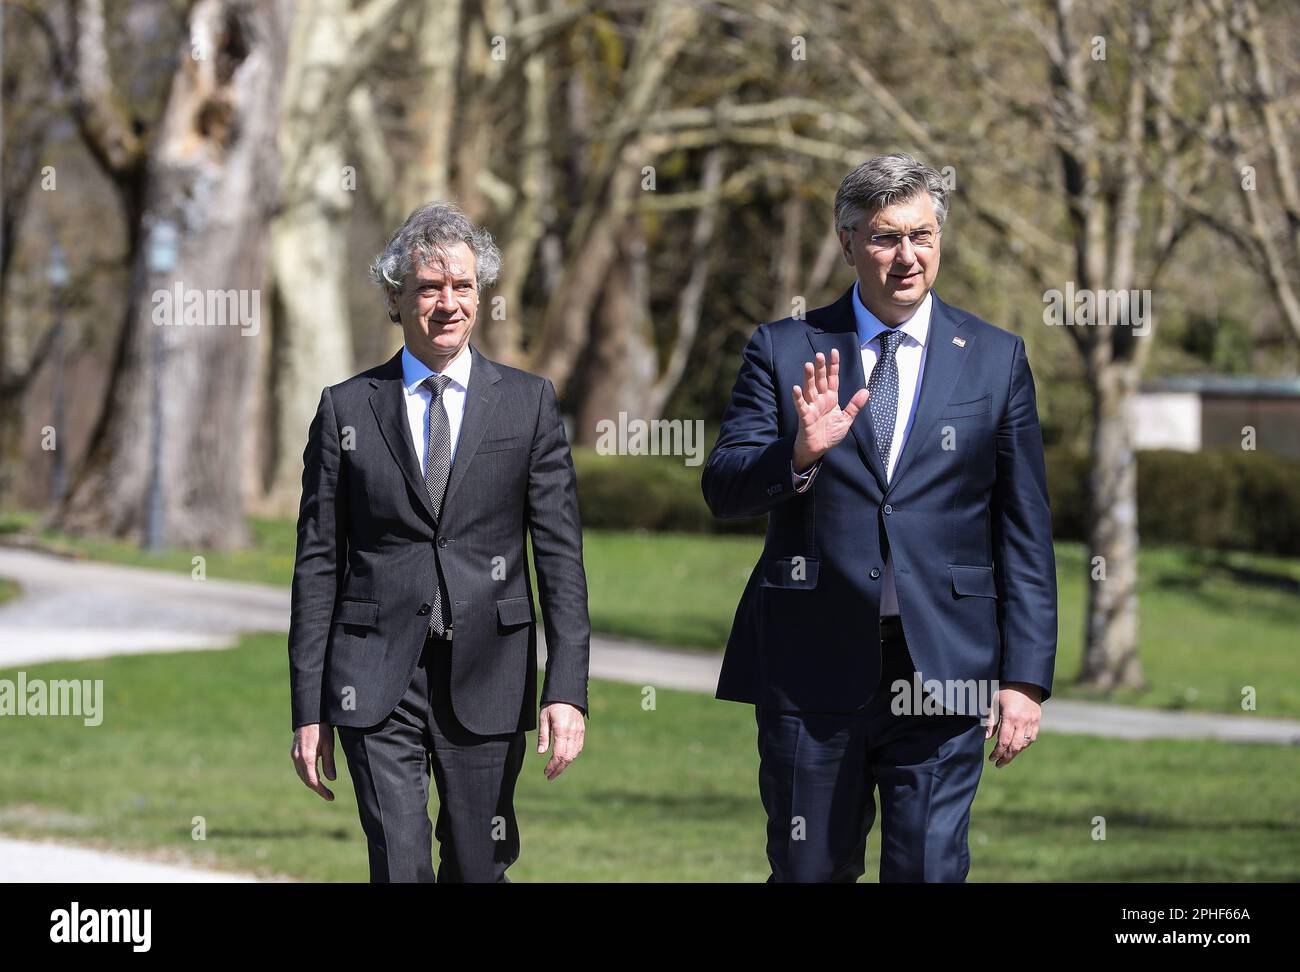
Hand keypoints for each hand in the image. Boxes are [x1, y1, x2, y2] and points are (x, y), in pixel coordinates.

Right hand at [291, 722, 335, 799]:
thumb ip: (329, 763)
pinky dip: (307, 775)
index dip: (321, 791)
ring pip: (302, 775)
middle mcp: (297, 758)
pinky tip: (315, 777)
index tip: (330, 797)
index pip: (313, 781)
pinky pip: (300, 768)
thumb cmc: (321, 728)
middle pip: (306, 780)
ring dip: (311, 783)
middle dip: (317, 788)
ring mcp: (294, 755)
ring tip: (323, 789)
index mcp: (306, 758)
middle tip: (329, 795)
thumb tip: (331, 780)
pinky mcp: (295, 752)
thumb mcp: (329, 745)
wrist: (311, 714)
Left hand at [537, 702, 584, 779]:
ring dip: (565, 764)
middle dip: (559, 769)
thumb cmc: (552, 703)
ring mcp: (579, 732)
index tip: (546, 772)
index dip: (552, 766)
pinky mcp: (581, 730)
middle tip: (550, 776)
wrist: (567, 691)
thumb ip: (544, 736)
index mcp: (562, 730)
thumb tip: (541, 753)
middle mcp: (573, 732)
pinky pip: (578, 748)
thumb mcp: (543, 717)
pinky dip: (572, 756)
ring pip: (574, 754)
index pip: (559, 754)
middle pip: (568, 757)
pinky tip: (565, 760)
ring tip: (556, 770)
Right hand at [792, 349, 869, 470]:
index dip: (833, 366)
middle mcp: (820, 400)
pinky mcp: (805, 417)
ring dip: (808, 378)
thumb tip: (866, 391)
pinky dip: (798, 397)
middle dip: (820, 368)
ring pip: (810, 389)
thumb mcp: (846, 419)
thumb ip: (855, 405)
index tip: (834, 352)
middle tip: (819, 355)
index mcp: (830, 398)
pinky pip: (801, 405)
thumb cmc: (829, 434)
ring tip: (808, 365)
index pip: (832, 379)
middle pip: (820, 381)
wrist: (818, 449)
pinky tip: (796, 388)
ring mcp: (812, 407)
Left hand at [985, 682, 1041, 767]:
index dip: (997, 752)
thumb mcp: (994, 702)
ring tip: (1006, 758)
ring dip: (1015, 753)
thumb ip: (991, 721)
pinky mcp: (1037, 720)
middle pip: (1015, 746)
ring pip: (1025, 743)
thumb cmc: (1006, 690)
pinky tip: (1017, 748)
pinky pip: (1032, 737)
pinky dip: (1024, 744)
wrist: (1025, 680)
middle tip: (998, 764)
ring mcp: (1032, 721)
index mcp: (1010, 717)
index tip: (991, 758)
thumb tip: (987, 738)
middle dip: (1006, 757)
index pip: (1004, 741)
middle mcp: (1023, 721)